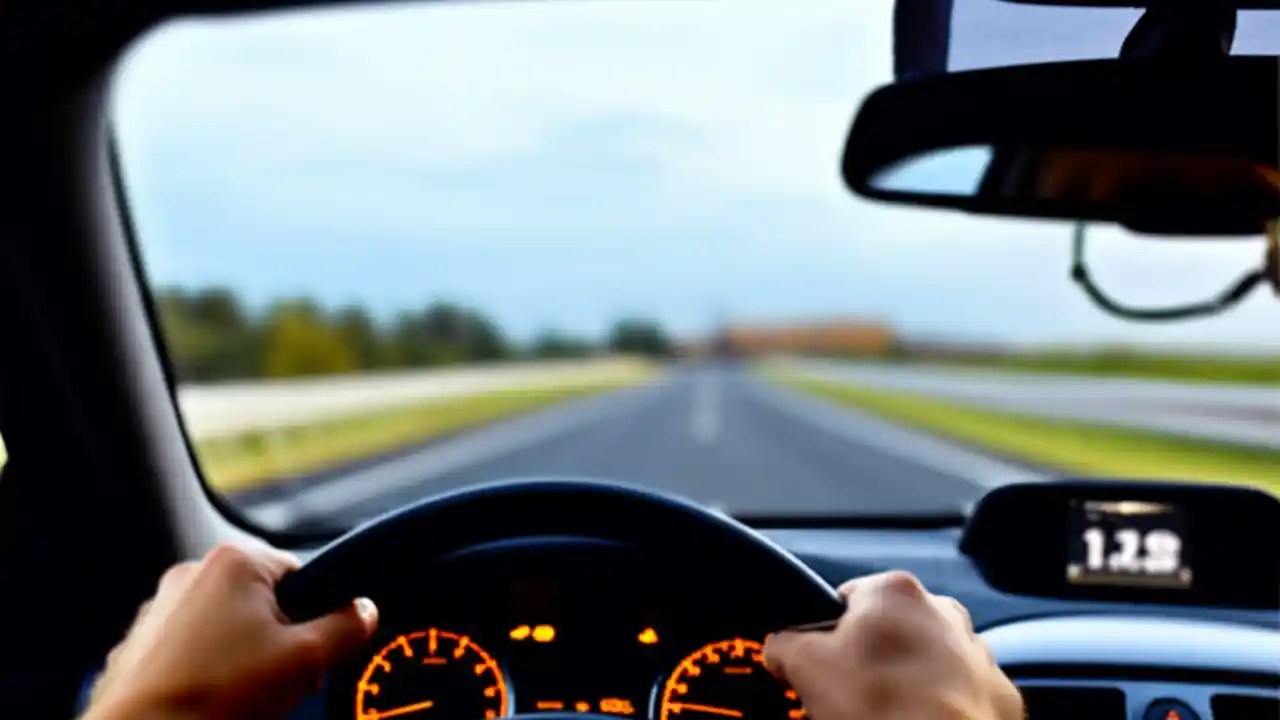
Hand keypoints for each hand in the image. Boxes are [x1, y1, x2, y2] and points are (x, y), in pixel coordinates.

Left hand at [82, 543, 377, 719]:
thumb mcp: (306, 660)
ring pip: (227, 632)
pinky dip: (206, 675)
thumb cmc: (214, 696)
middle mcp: (192, 575)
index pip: (303, 574)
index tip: (312, 652)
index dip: (317, 617)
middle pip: (264, 604)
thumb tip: (363, 611)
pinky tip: (212, 704)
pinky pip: (191, 655)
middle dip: (279, 643)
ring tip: (243, 699)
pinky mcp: (139, 648)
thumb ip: (347, 627)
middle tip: (280, 681)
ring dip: (242, 661)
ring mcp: (159, 611)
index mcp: (235, 561)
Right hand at [764, 571, 1021, 719]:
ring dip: (909, 683)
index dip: (826, 637)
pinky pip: (960, 696)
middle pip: (889, 631)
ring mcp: (978, 654)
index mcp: (894, 590)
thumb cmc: (880, 707)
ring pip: (928, 663)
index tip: (821, 665)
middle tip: (851, 696)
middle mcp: (944, 612)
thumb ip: (784, 643)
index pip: (846, 601)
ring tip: (888, 715)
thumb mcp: (803, 666)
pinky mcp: (999, 696)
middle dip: (871, 659)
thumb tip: (780, 646)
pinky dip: (943, 710)